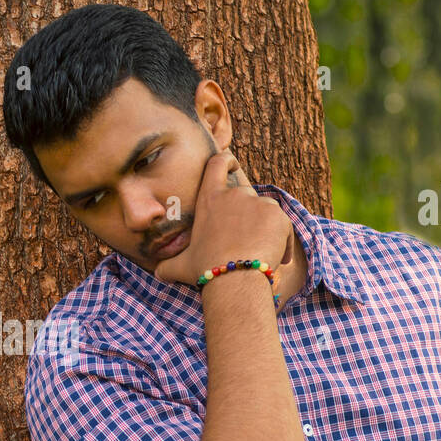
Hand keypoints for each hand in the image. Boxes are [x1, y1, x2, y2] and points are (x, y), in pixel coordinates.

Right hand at [152, 150, 291, 286]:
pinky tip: (276, 259)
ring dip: (266, 228)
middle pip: (246, 196)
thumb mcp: (181, 266)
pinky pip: (283, 225)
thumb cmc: (205, 270)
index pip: (217, 164)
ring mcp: (258, 203)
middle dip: (249, 216)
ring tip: (260, 254)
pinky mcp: (278, 215)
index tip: (232, 164)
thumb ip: (168, 266)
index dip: (227, 161)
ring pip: (266, 211)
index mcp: (210, 199)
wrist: (235, 279)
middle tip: (247, 241)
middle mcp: (234, 195)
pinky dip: (282, 240)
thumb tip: (156, 273)